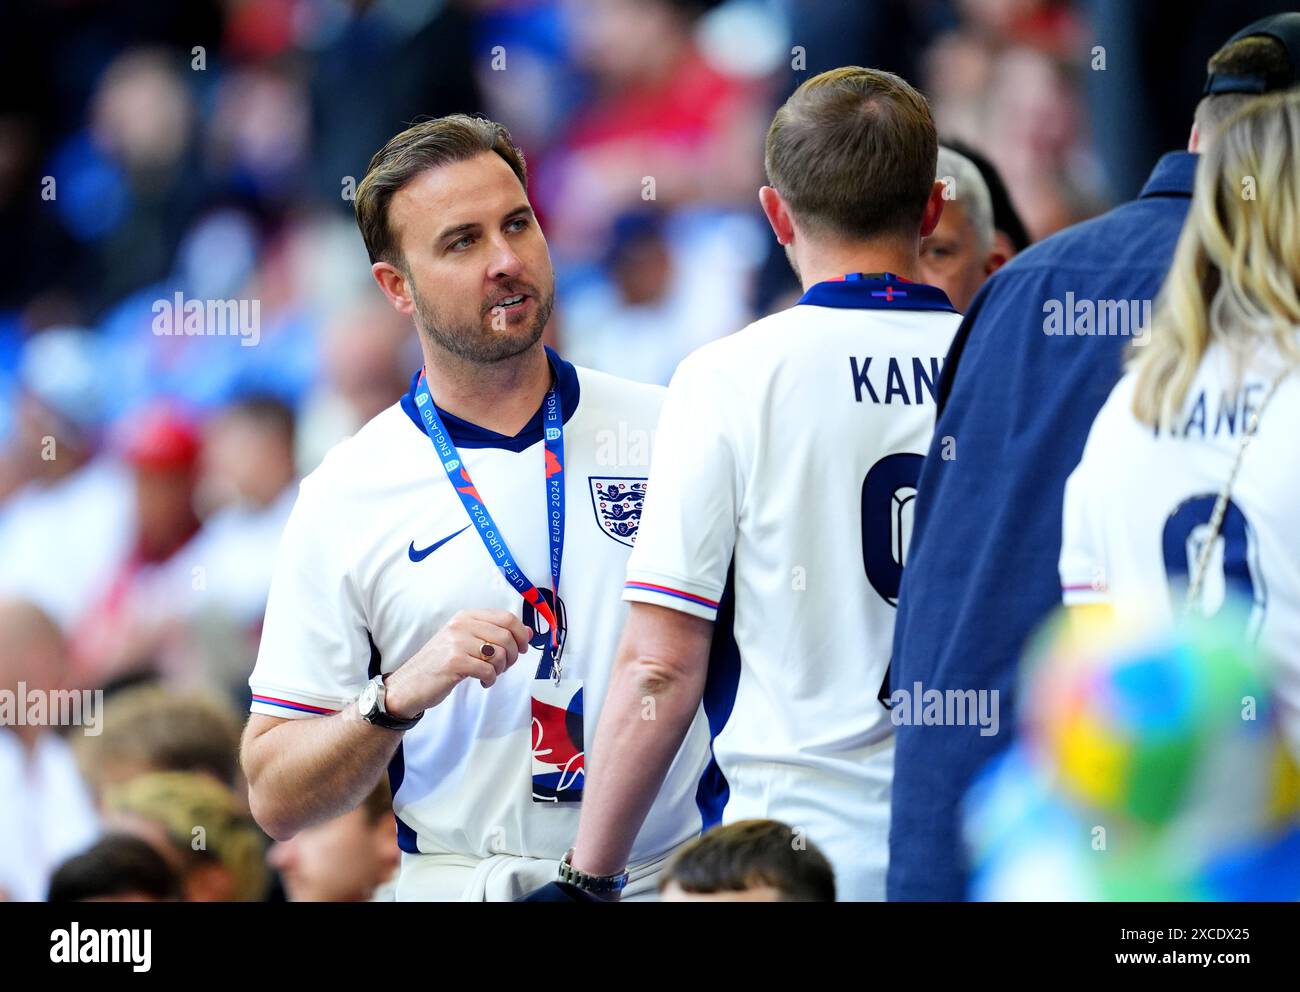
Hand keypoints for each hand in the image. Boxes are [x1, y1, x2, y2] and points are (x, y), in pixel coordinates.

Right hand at [383, 609, 531, 717]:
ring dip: (501, 669)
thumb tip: (527, 632)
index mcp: (465, 616)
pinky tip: (483, 682)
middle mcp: (461, 625)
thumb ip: (494, 634)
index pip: (506, 617)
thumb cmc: (440, 663)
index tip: (522, 648)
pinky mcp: (455, 661)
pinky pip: (488, 669)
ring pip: (499, 653)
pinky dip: (491, 679)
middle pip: (506, 636)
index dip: (521, 634)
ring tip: (491, 674)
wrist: (409, 684)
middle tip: (504, 667)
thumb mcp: (466, 642)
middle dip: (512, 655)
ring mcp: (457, 642)